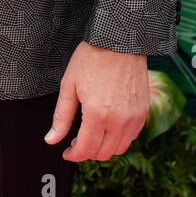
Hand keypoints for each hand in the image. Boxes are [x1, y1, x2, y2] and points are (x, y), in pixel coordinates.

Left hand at [45, 41, 150, 161]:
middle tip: (78, 142)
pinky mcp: (144, 111)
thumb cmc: (93, 57)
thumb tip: (51, 139)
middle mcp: (118, 120)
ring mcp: (134, 117)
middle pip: (103, 153)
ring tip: (94, 134)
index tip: (67, 152)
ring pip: (119, 149)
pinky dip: (120, 138)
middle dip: (88, 152)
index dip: (73, 155)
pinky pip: (132, 136)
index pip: (86, 150)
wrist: (119, 40)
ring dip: (104, 147)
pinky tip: (109, 126)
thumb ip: (61, 117)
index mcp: (97, 114)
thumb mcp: (69, 85)